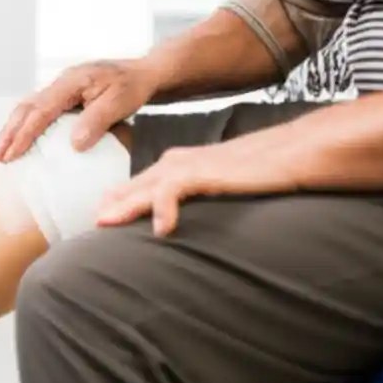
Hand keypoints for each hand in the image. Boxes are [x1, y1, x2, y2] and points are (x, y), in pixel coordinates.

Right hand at [0, 59, 159, 161]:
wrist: (144, 72)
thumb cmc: (134, 86)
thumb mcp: (120, 103)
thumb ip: (96, 121)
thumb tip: (74, 145)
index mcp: (71, 81)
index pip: (40, 110)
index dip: (24, 133)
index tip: (12, 154)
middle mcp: (60, 82)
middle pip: (25, 107)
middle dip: (8, 133)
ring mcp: (61, 87)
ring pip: (28, 107)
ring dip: (12, 130)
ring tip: (1, 152)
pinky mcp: (64, 95)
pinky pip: (38, 109)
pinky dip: (25, 125)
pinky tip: (21, 140)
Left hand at [95, 132, 303, 235]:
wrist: (293, 152)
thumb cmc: (261, 170)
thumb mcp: (222, 184)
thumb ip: (201, 195)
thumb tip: (185, 218)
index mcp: (181, 163)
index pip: (141, 182)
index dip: (119, 197)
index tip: (100, 214)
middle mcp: (180, 161)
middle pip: (136, 184)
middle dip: (112, 201)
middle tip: (90, 220)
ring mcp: (191, 165)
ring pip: (147, 186)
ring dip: (125, 205)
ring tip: (104, 223)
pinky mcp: (207, 172)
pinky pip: (176, 191)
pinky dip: (165, 209)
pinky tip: (162, 230)